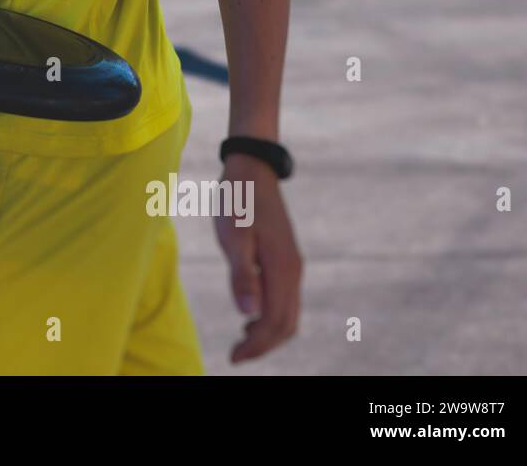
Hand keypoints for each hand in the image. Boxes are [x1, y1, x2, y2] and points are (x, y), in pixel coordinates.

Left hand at [214, 153, 302, 362]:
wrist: (252, 170)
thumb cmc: (238, 201)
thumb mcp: (233, 237)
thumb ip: (241, 275)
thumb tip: (248, 314)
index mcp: (282, 270)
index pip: (275, 322)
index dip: (256, 345)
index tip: (233, 357)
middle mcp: (293, 272)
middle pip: (287, 324)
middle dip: (264, 345)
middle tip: (235, 356)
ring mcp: (292, 265)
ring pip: (288, 313)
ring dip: (268, 333)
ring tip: (242, 341)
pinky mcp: (285, 259)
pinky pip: (285, 298)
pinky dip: (271, 316)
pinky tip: (250, 315)